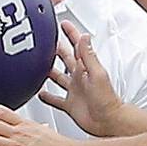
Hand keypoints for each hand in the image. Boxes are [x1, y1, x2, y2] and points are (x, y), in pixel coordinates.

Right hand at [39, 19, 123, 136]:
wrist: (108, 121)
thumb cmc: (107, 100)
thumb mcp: (97, 73)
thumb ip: (88, 55)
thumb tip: (84, 37)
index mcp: (85, 67)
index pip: (77, 46)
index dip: (70, 34)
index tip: (63, 24)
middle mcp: (79, 77)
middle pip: (65, 58)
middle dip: (56, 48)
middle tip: (46, 41)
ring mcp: (74, 91)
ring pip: (58, 77)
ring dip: (49, 71)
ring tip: (39, 65)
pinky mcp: (70, 105)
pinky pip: (56, 99)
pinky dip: (47, 97)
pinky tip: (41, 94)